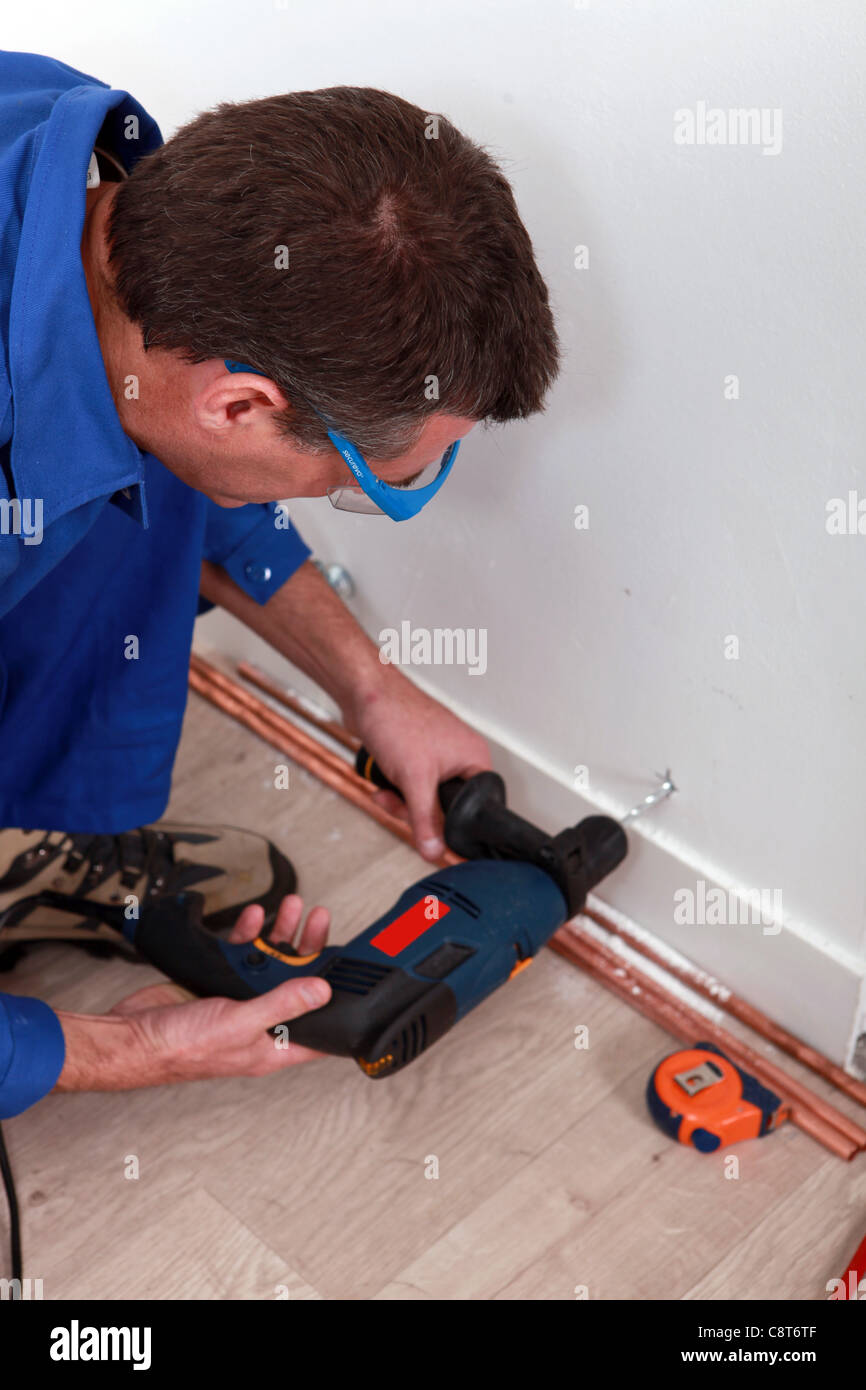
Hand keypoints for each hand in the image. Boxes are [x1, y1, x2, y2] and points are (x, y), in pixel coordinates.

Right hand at [55, 896, 332, 1092]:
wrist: (134, 1035)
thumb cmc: (184, 1046)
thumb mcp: (241, 1024)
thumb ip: (283, 1006)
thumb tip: (323, 992)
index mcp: (273, 1046)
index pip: (319, 1030)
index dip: (340, 1009)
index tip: (356, 981)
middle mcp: (261, 1024)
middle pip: (298, 984)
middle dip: (310, 949)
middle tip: (319, 918)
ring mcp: (240, 1002)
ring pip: (271, 964)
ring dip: (282, 933)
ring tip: (292, 905)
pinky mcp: (218, 983)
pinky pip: (242, 954)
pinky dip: (250, 933)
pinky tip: (255, 915)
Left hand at [344, 667, 491, 860]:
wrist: (364, 695)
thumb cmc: (396, 717)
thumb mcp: (415, 780)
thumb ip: (426, 820)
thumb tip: (435, 850)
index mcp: (475, 759)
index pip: (476, 807)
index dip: (454, 823)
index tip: (435, 833)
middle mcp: (460, 757)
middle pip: (445, 807)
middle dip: (416, 810)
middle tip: (402, 803)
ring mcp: (437, 756)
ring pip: (423, 799)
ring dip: (401, 800)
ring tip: (388, 790)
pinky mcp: (415, 756)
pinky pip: (410, 787)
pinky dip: (394, 788)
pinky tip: (383, 782)